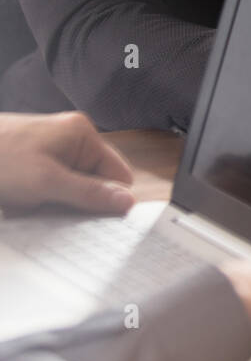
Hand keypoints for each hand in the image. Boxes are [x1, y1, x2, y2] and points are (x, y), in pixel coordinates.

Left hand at [0, 111, 134, 214]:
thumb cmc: (0, 159)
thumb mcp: (47, 182)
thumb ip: (89, 193)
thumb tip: (128, 202)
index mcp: (83, 135)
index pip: (118, 174)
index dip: (112, 201)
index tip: (102, 226)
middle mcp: (73, 138)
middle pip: (96, 182)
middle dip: (79, 203)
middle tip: (59, 215)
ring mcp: (54, 149)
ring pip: (73, 187)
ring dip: (58, 204)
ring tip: (36, 206)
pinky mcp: (38, 161)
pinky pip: (54, 187)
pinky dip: (44, 200)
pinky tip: (27, 205)